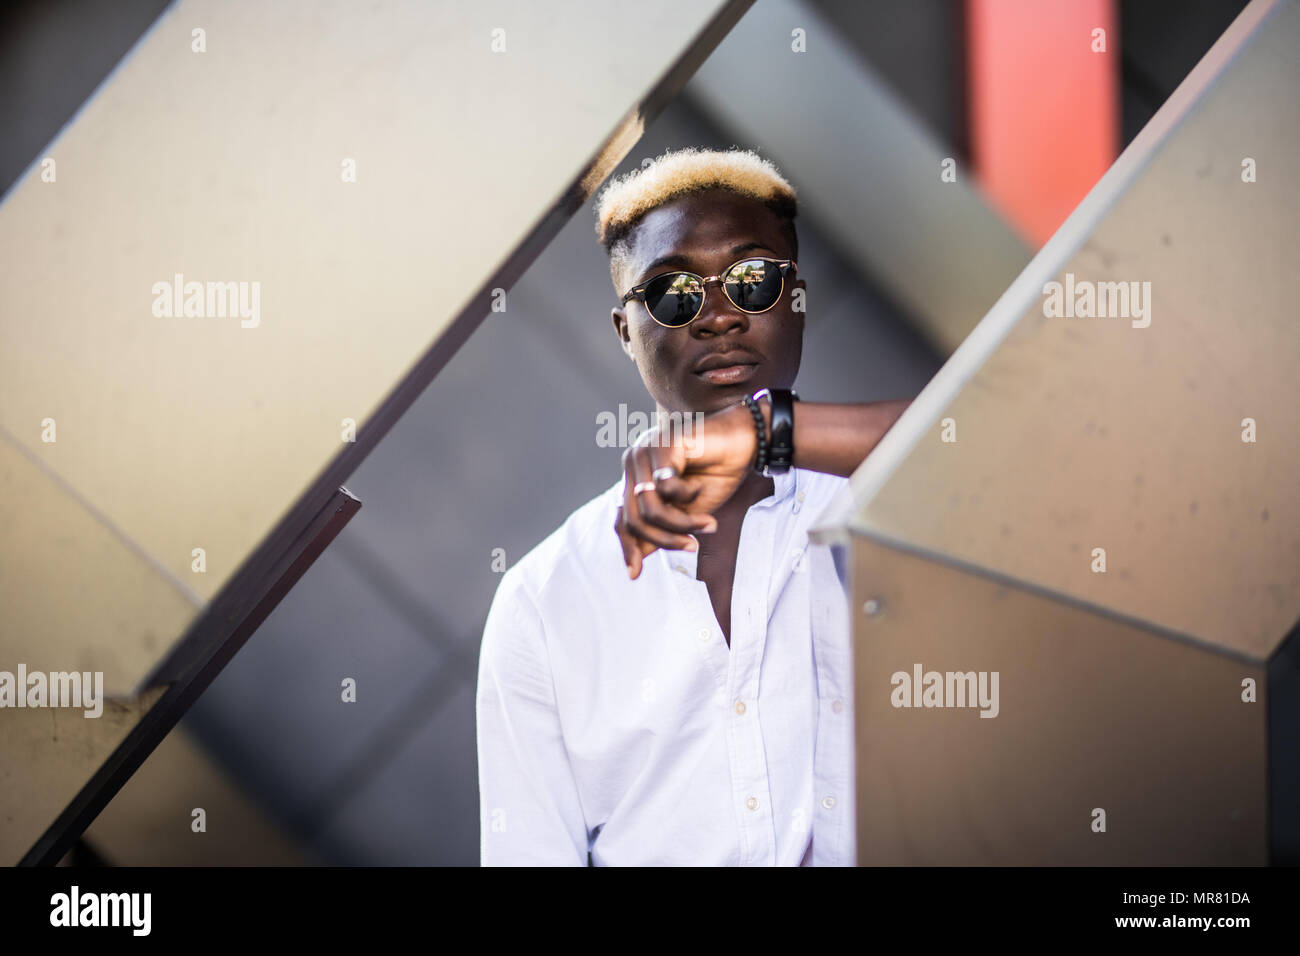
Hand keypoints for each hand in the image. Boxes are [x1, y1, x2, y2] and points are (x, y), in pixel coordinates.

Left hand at [614, 400, 763, 578]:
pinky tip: (701, 489)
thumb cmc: (717, 475)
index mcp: (637, 477)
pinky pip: (666, 486)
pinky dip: (687, 496)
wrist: (745, 442)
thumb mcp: (687, 513)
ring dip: (682, 523)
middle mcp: (634, 461)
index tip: (634, 574)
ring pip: (649, 507)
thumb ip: (660, 532)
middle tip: (692, 547)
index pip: (622, 518)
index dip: (627, 546)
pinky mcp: (662, 443)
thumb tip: (632, 567)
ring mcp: (645, 450)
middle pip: (634, 518)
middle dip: (664, 539)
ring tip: (708, 526)